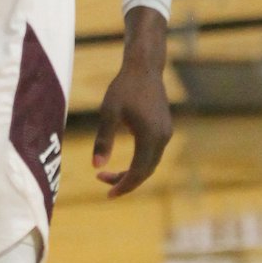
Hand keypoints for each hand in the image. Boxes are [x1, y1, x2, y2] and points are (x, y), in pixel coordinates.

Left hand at [93, 12, 171, 197]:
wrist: (144, 68)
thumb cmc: (123, 88)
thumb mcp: (108, 113)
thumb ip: (103, 140)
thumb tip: (95, 166)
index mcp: (149, 136)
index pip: (138, 172)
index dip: (123, 186)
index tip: (107, 194)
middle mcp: (162, 138)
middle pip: (146, 172)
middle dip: (125, 182)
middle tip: (102, 184)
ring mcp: (166, 133)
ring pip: (150, 164)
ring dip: (132, 173)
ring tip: (108, 174)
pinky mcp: (164, 129)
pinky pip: (153, 154)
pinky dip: (139, 163)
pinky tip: (124, 163)